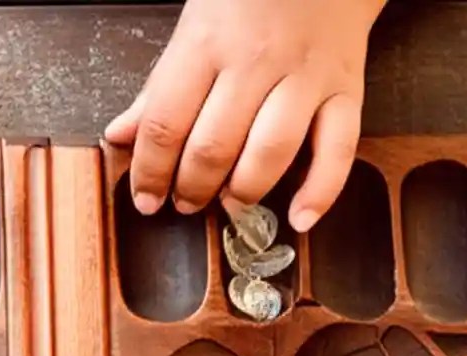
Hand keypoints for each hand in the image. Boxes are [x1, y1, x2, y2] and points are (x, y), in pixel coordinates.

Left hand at [105, 0, 385, 230]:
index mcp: (205, 44)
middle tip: (185, 202)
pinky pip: (338, 150)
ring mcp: (304, 77)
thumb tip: (120, 135)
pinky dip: (321, 191)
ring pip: (270, 153)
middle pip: (213, 147)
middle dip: (192, 188)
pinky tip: (301, 218)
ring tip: (229, 203)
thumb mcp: (193, 26)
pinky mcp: (346, 89)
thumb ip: (158, 86)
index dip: (149, 172)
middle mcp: (255, 62)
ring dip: (244, 192)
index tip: (145, 199)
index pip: (165, 124)